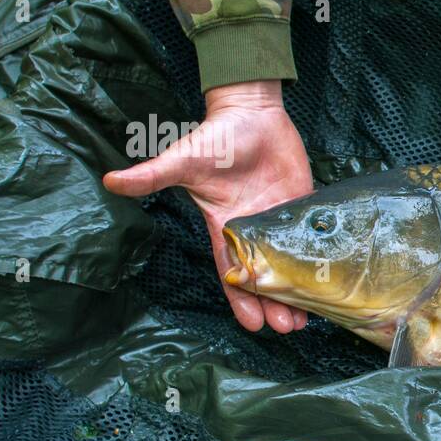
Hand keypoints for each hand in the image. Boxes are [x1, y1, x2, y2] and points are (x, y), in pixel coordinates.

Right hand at [103, 80, 313, 333]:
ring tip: (308, 318)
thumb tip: (110, 180)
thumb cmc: (214, 138)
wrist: (250, 112)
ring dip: (298, 290)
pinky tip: (330, 281)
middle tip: (288, 328)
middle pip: (265, 276)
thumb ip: (151, 175)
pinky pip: (311, 239)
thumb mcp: (181, 160)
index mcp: (224, 227)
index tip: (254, 325)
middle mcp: (253, 230)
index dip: (242, 300)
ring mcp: (279, 220)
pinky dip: (318, 261)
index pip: (232, 272)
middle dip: (274, 303)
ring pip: (289, 264)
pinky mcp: (301, 206)